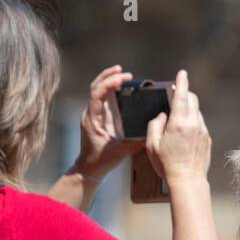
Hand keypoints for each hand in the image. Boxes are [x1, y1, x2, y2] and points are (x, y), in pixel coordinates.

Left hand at [73, 65, 143, 180]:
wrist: (88, 169)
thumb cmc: (100, 161)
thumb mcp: (120, 151)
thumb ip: (135, 142)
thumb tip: (151, 132)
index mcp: (92, 119)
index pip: (98, 94)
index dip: (110, 83)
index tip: (123, 78)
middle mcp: (90, 113)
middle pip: (95, 86)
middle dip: (108, 76)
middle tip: (122, 71)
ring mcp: (91, 114)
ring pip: (96, 90)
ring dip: (107, 80)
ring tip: (120, 73)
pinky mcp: (96, 117)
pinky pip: (100, 98)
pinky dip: (109, 90)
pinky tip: (119, 88)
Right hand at [145, 69, 210, 183]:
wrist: (188, 181)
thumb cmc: (167, 164)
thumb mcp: (152, 144)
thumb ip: (155, 125)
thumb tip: (162, 115)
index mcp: (178, 123)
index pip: (182, 96)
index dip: (181, 82)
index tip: (182, 73)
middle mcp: (193, 124)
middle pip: (192, 100)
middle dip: (185, 93)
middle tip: (176, 94)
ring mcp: (203, 131)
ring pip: (197, 112)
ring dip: (188, 109)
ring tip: (178, 118)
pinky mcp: (207, 139)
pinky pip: (200, 124)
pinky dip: (193, 122)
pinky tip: (185, 133)